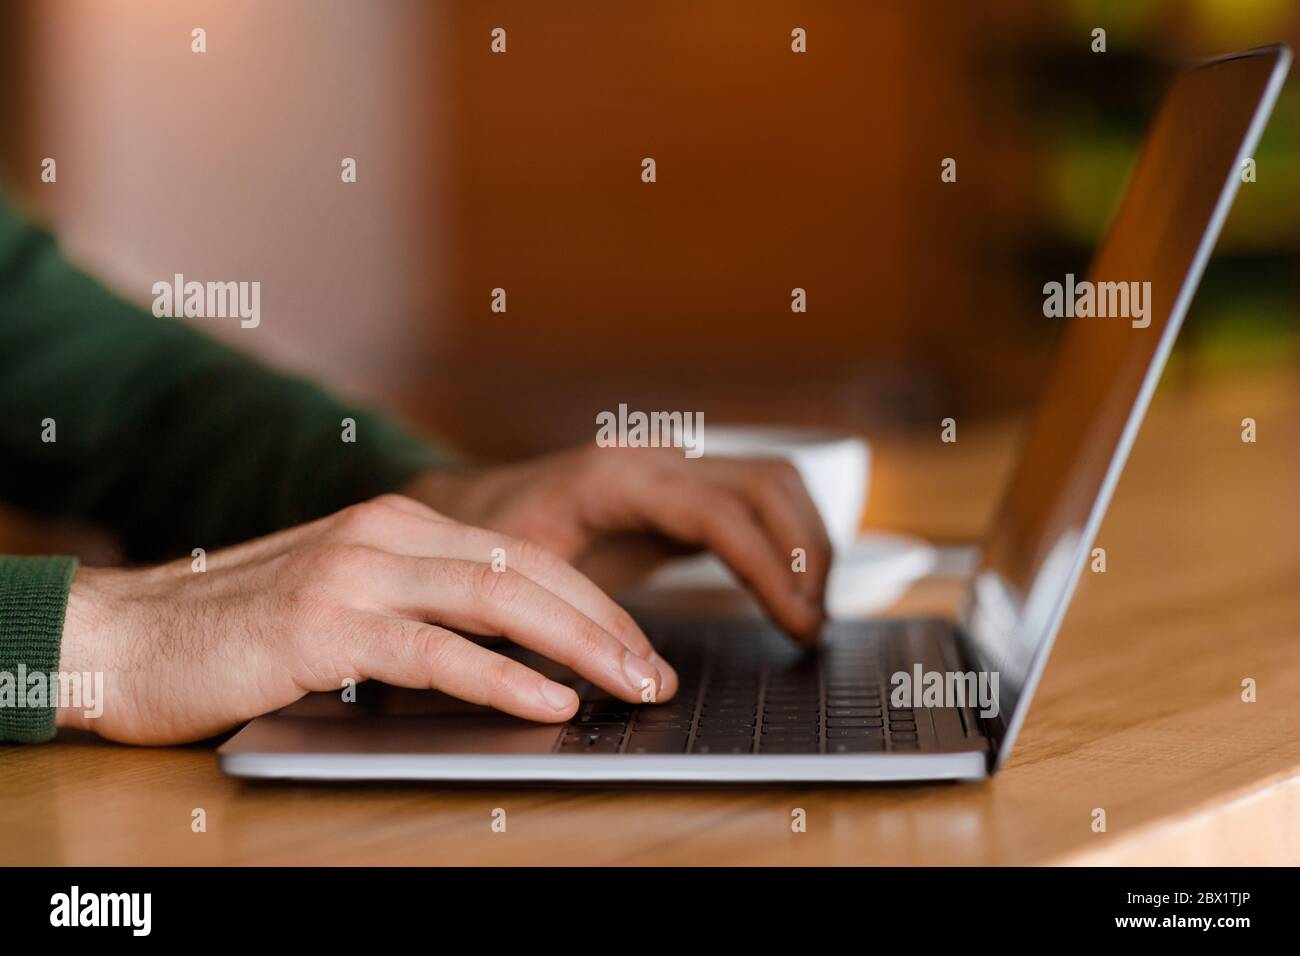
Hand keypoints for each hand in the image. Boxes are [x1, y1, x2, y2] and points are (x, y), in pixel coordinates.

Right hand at [57, 495, 675, 744]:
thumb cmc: (235, 631)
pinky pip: (436, 652)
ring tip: (633, 685)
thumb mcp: (342, 602)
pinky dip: (503, 678)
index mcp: (395, 523)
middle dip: (605, 623)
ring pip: (497, 600)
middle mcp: (384, 533)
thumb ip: (416, 610)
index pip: (519, 556)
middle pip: (526, 571)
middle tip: (657, 671)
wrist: (124, 637)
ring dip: (579, 646)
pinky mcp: (324, 624)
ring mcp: (354, 571)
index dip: (589, 601)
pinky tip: (550, 701)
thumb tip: (506, 653)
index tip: (635, 644)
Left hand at [404, 446, 831, 641]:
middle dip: (804, 552)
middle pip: (767, 482)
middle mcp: (653, 457)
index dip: (768, 565)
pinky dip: (785, 540)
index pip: (718, 510)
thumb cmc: (487, 545)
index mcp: (614, 478)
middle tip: (810, 625)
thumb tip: (642, 676)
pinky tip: (787, 592)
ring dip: (806, 543)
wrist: (470, 508)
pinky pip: (756, 500)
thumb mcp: (516, 580)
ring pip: (774, 482)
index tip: (796, 619)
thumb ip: (573, 616)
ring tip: (807, 613)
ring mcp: (673, 464)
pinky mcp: (684, 487)